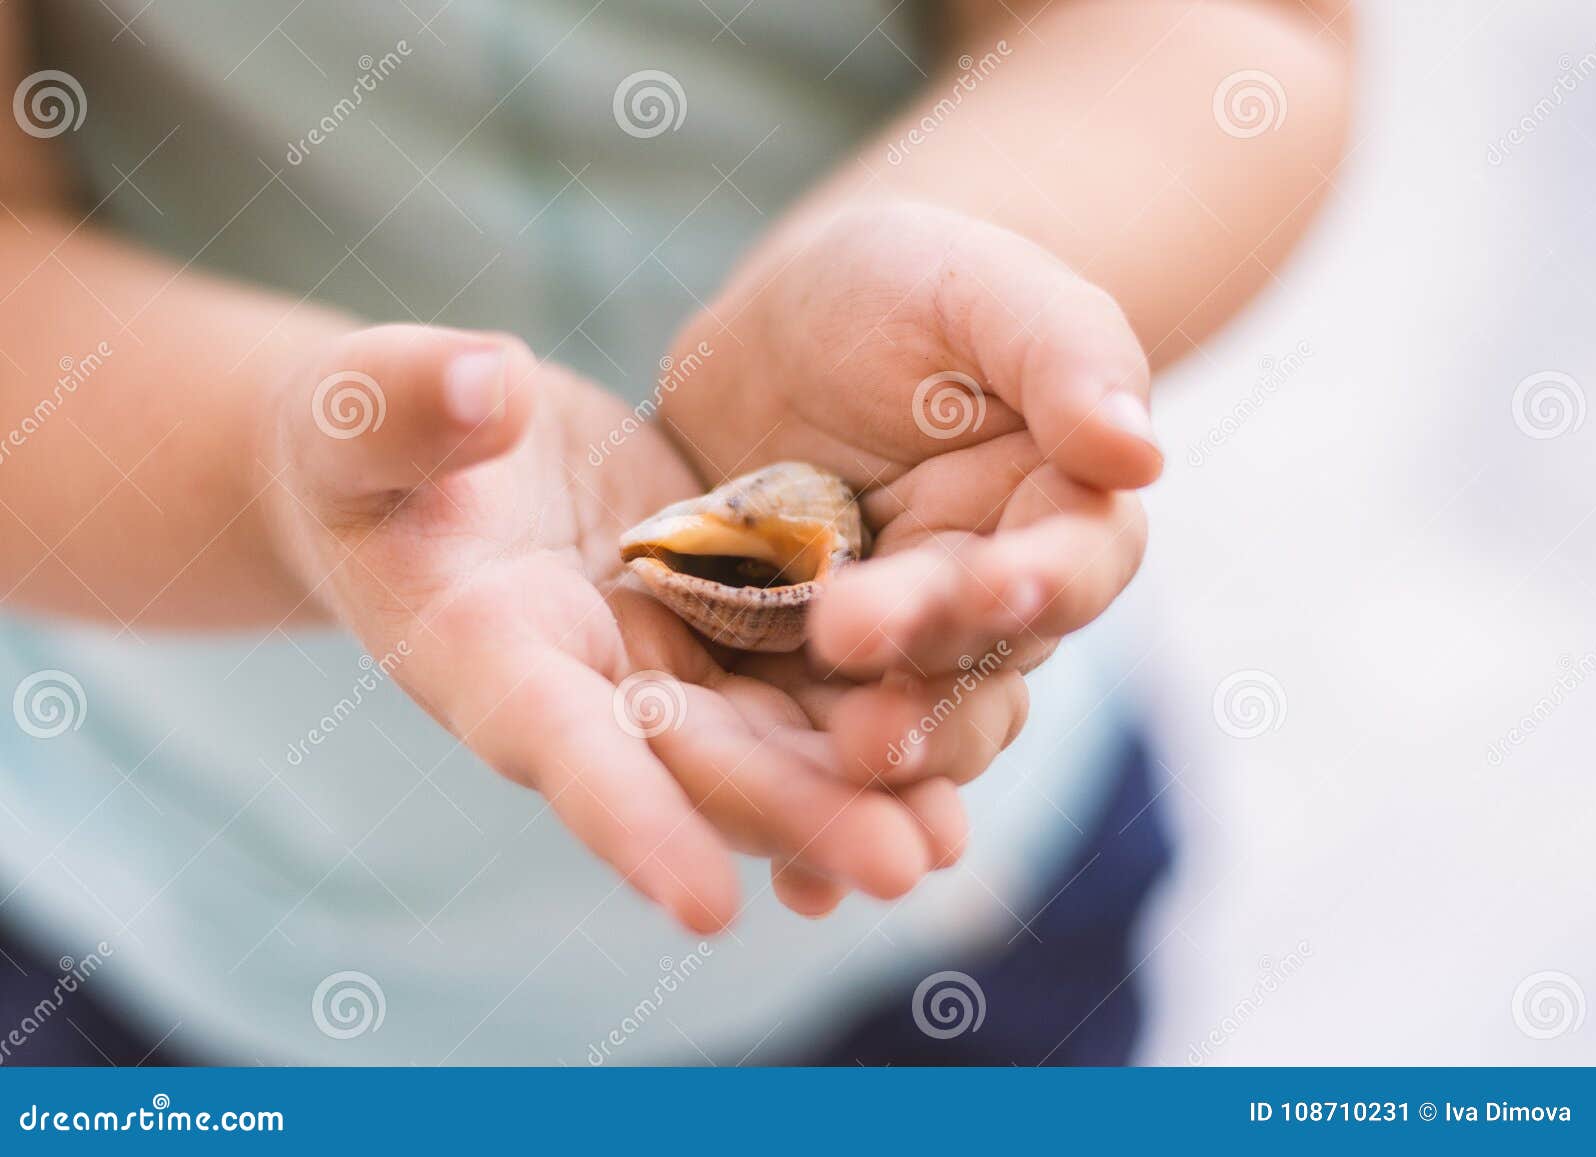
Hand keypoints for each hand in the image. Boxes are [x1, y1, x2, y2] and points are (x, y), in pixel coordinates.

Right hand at [257, 325, 964, 930]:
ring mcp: (651, 665)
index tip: (703, 904)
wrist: (429, 460)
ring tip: (949, 839)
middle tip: (900, 867)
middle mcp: (580, 688)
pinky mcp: (710, 621)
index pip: (556, 744)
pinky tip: (953, 742)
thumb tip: (486, 387)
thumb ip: (413, 404)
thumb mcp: (364, 410)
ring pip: (758, 744)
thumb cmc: (365, 440)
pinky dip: (859, 717)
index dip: (625, 820)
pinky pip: (789, 681)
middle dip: (790, 819)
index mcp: (483, 651)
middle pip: (690, 769)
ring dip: (848, 794)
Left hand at [660, 202, 1156, 909]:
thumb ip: (1065, 352)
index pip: (1071, 558)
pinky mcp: (808, 672)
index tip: (1000, 584)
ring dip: (878, 777)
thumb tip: (1139, 454)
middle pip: (981, 664)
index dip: (1044, 580)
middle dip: (933, 694)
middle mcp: (989, 597)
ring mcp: (901, 648)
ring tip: (829, 813)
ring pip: (909, 725)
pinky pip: (810, 743)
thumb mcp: (980, 284)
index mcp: (1054, 507)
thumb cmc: (903, 284)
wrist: (786, 330)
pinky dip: (801, 803)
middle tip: (873, 726)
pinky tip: (786, 879)